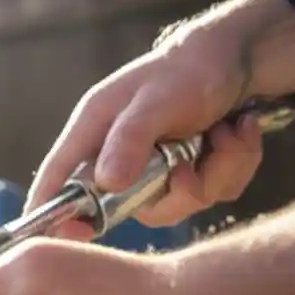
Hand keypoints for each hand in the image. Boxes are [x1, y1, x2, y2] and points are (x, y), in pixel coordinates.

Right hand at [26, 0, 294, 232]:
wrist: (242, 58)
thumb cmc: (188, 70)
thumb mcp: (157, 101)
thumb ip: (130, 140)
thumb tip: (105, 182)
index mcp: (94, 131)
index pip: (57, 178)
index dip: (51, 211)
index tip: (67, 236)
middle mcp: (120, 154)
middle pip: (130, 207)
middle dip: (175, 192)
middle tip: (193, 165)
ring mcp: (155, 167)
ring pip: (179, 203)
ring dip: (216, 171)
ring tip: (228, 133)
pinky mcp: (189, 171)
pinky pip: (212, 192)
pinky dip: (234, 164)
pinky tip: (238, 131)